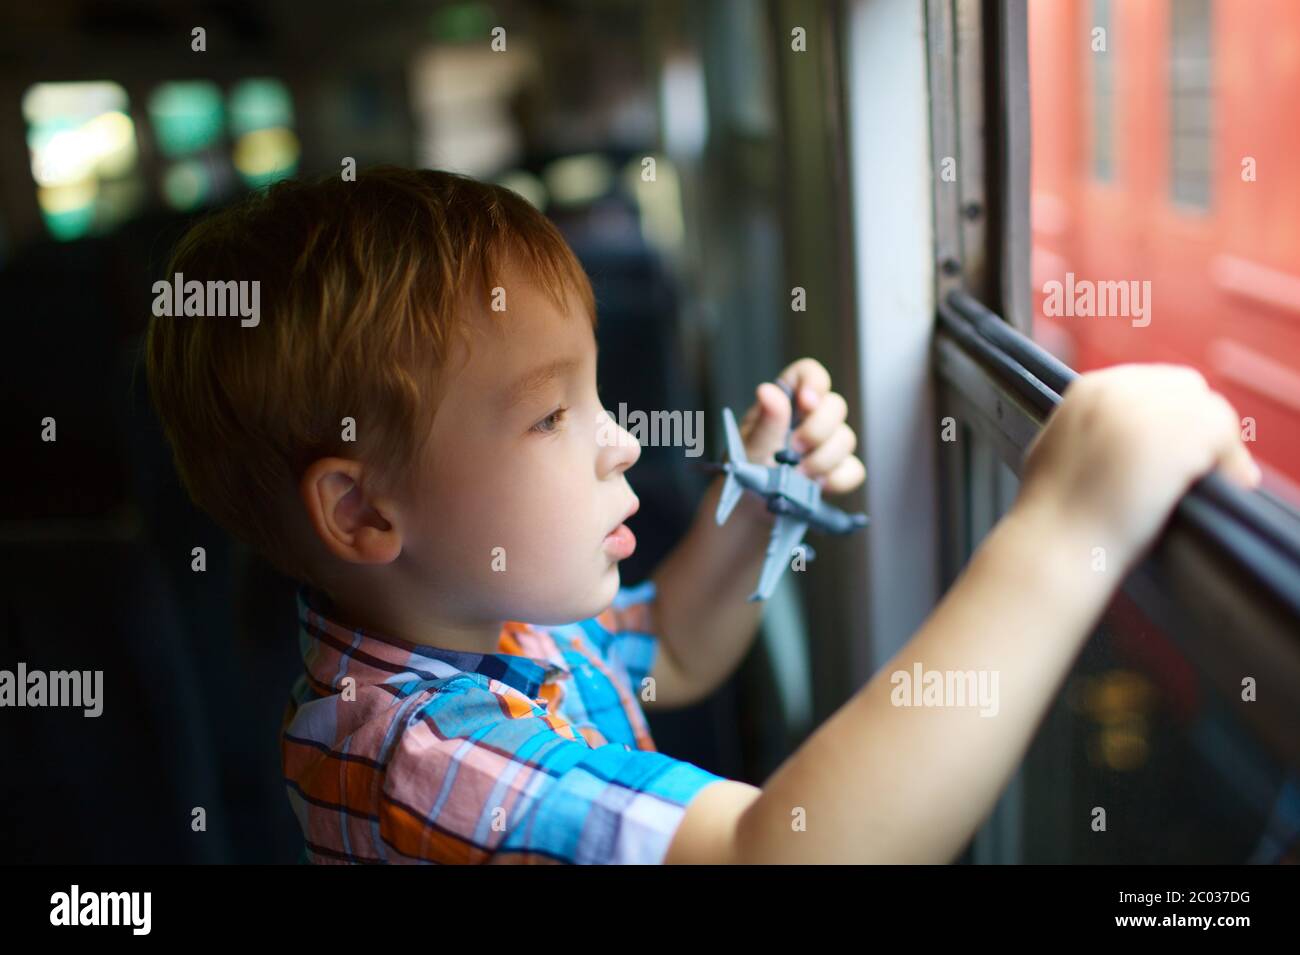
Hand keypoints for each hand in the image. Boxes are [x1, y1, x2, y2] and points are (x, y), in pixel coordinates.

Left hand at [736, 358, 865, 493]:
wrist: (749, 508)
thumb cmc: (745, 470)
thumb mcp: (749, 446)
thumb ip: (765, 421)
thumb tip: (768, 390)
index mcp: (785, 402)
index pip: (809, 374)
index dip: (815, 382)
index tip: (807, 402)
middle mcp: (810, 418)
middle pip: (836, 406)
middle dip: (817, 430)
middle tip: (793, 449)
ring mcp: (826, 444)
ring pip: (846, 439)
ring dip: (821, 460)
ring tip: (797, 474)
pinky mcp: (837, 471)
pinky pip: (853, 470)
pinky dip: (836, 480)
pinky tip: (815, 485)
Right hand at [1014, 364, 1260, 567]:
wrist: (1054, 544)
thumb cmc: (1051, 516)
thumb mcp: (1058, 451)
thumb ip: (1090, 430)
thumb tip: (1123, 441)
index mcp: (1088, 389)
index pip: (1152, 383)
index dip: (1168, 416)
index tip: (1173, 448)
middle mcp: (1120, 388)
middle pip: (1185, 388)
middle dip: (1193, 423)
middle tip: (1199, 464)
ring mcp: (1151, 409)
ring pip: (1211, 410)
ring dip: (1216, 444)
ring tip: (1217, 478)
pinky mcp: (1181, 434)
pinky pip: (1225, 435)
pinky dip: (1233, 461)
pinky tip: (1230, 484)